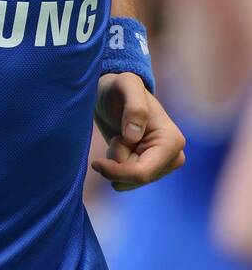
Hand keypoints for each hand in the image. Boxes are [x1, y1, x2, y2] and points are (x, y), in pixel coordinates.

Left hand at [92, 72, 185, 190]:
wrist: (114, 94)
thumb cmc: (120, 87)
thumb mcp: (125, 86)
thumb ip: (134, 107)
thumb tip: (134, 137)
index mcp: (172, 142)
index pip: (141, 174)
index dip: (115, 171)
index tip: (95, 162)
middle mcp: (174, 157)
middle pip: (134, 181)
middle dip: (117, 163)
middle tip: (117, 136)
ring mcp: (163, 165)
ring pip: (128, 183)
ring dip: (116, 164)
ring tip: (120, 138)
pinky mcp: (151, 169)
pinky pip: (125, 182)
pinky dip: (116, 168)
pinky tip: (121, 147)